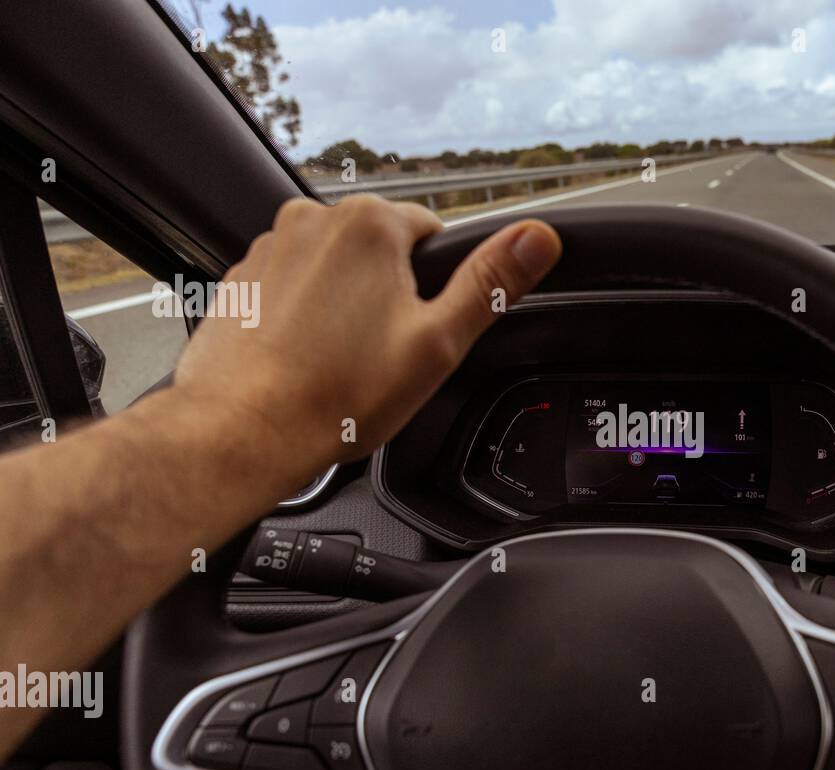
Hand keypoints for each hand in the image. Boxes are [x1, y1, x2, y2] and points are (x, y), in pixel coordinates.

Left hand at [174, 195, 560, 485]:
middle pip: (381, 250)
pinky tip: (305, 359)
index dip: (438, 286)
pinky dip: (302, 317)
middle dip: (390, 293)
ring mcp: (270, 248)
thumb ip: (491, 282)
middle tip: (384, 352)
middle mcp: (314, 220)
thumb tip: (539, 236)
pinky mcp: (241, 279)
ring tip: (341, 360)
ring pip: (335, 269)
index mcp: (371, 225)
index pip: (433, 233)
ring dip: (345, 304)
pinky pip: (291, 288)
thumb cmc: (338, 395)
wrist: (243, 430)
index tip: (423, 327)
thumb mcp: (439, 341)